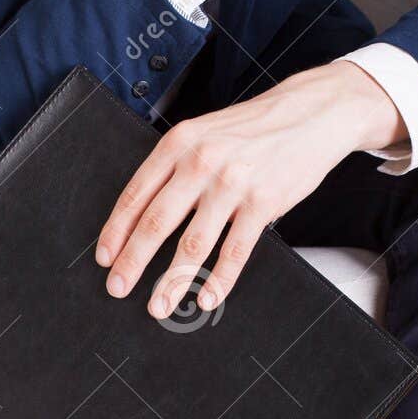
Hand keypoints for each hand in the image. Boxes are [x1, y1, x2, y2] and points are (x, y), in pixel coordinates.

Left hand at [95, 63, 406, 316]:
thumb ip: (175, 166)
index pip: (136, 194)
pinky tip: (206, 297)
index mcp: (179, 144)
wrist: (313, 113)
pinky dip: (219, 280)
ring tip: (159, 305)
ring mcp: (233, 184)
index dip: (116, 231)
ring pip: (193, 244)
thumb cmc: (255, 128)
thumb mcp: (204, 133)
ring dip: (172, 281)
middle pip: (156, 223)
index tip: (105, 258)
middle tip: (117, 288)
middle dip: (132, 262)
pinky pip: (235, 251)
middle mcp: (201, 162)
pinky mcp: (263, 203)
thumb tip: (144, 214)